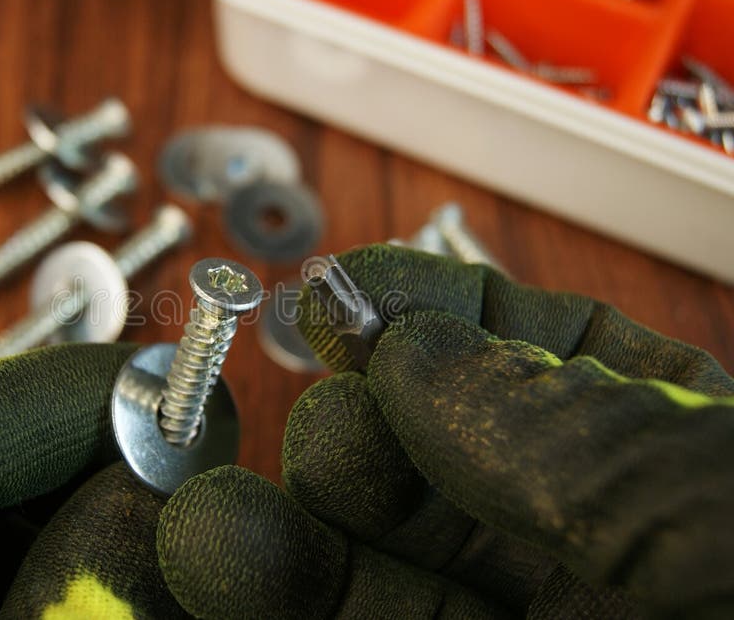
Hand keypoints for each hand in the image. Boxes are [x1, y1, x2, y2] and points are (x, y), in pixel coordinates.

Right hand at [156, 245, 733, 618]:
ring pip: (362, 583)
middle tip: (307, 433)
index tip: (340, 303)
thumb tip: (415, 344)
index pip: (536, 362)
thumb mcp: (722, 513)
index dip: (433, 319)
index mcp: (674, 484)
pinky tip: (211, 581)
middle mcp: (586, 570)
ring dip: (277, 547)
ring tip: (209, 524)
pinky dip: (264, 614)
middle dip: (347, 438)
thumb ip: (568, 428)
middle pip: (427, 473)